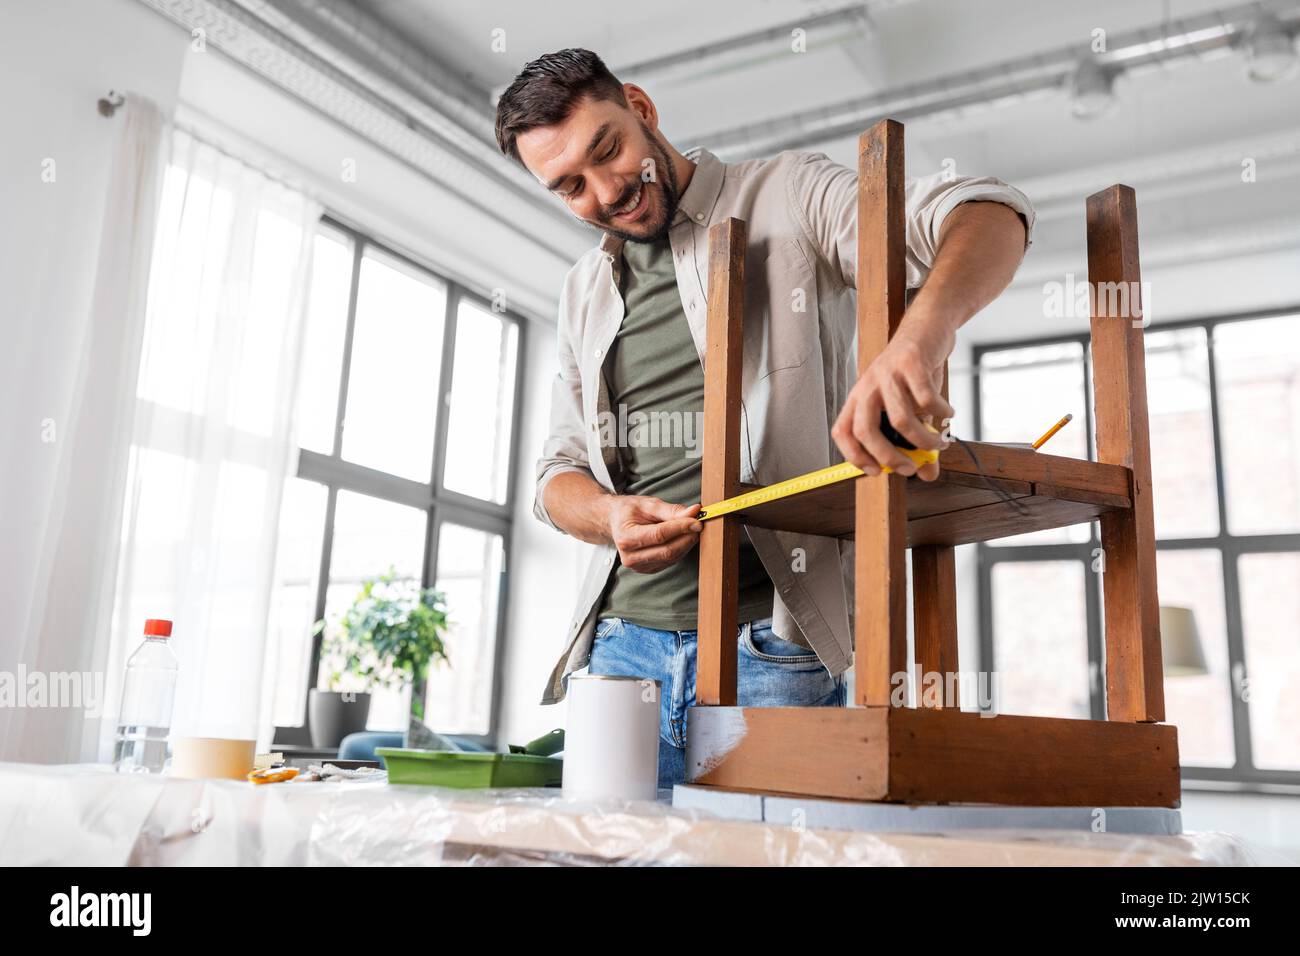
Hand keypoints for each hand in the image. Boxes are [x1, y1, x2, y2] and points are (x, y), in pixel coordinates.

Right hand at [605, 496, 702, 572]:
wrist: (615, 522)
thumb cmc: (630, 511)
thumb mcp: (648, 504)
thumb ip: (671, 510)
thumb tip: (694, 512)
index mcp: (626, 537)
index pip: (659, 535)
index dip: (681, 528)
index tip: (697, 521)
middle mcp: (630, 556)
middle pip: (667, 550)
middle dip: (687, 537)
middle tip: (698, 524)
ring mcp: (638, 566)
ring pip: (671, 558)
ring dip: (686, 544)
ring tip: (691, 529)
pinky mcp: (647, 570)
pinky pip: (670, 562)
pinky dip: (680, 550)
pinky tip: (683, 538)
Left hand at [831, 321, 953, 480]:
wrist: (927, 328)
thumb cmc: (914, 373)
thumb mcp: (910, 408)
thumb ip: (916, 442)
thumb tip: (928, 474)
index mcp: (859, 398)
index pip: (842, 431)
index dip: (854, 456)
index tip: (876, 472)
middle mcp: (868, 386)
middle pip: (866, 430)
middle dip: (889, 457)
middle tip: (910, 468)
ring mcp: (888, 373)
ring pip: (901, 419)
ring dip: (924, 440)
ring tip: (939, 443)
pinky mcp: (911, 362)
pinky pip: (927, 399)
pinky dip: (941, 414)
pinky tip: (948, 415)